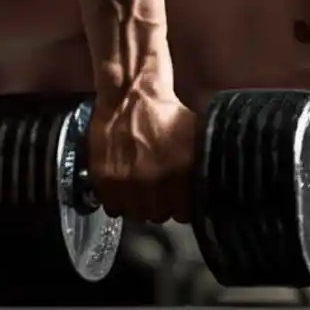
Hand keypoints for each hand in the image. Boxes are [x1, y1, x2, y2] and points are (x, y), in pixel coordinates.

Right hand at [87, 92, 196, 223]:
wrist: (130, 95)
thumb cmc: (164, 113)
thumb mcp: (194, 139)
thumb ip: (198, 170)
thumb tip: (204, 191)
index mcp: (181, 175)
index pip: (184, 213)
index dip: (181, 205)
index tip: (178, 199)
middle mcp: (154, 183)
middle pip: (159, 215)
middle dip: (161, 205)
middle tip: (158, 192)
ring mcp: (127, 183)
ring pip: (136, 214)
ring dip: (138, 205)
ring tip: (139, 190)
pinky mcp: (105, 180)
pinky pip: (113, 207)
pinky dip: (117, 202)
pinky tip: (122, 189)